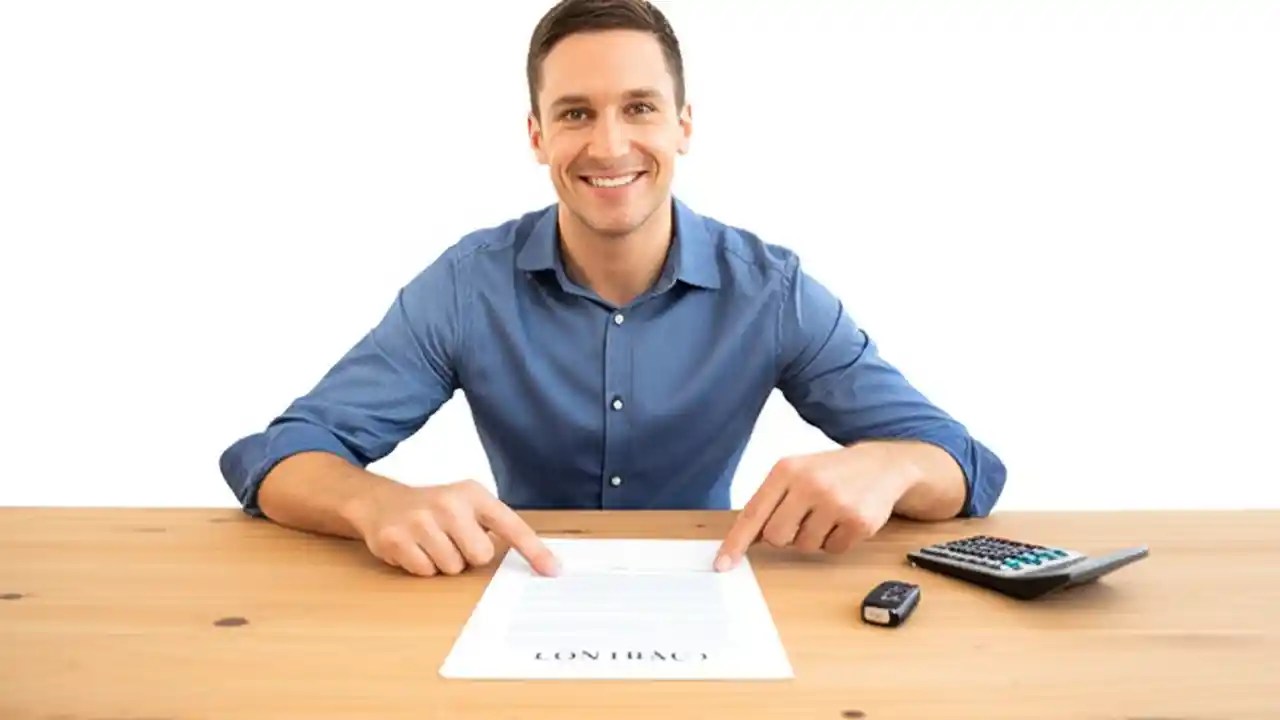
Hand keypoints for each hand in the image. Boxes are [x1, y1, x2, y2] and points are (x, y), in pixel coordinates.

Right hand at [349, 479, 559, 576]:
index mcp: (473, 494)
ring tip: (429, 542)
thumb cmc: (433, 509)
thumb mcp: (465, 505)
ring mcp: (421, 520)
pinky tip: (412, 548)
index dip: (533, 550)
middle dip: (467, 556)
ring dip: (442, 563)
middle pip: (480, 557)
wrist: (379, 501)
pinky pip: (425, 572)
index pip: (511, 525)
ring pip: (451, 568)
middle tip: (450, 540)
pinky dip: (420, 567)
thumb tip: (530, 560)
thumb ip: (492, 527)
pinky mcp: (397, 539)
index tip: (553, 570)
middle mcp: (449, 503)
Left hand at [714, 448, 903, 570]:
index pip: (753, 514)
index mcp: (786, 470)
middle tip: (802, 518)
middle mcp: (809, 484)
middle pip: (776, 538)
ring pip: (805, 546)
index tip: (722, 564)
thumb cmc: (831, 472)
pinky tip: (844, 520)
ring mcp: (836, 503)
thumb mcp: (796, 473)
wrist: (881, 465)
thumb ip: (770, 501)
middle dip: (786, 536)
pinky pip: (833, 550)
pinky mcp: (858, 521)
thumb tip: (749, 539)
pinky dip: (836, 541)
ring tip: (827, 514)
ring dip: (814, 537)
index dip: (735, 543)